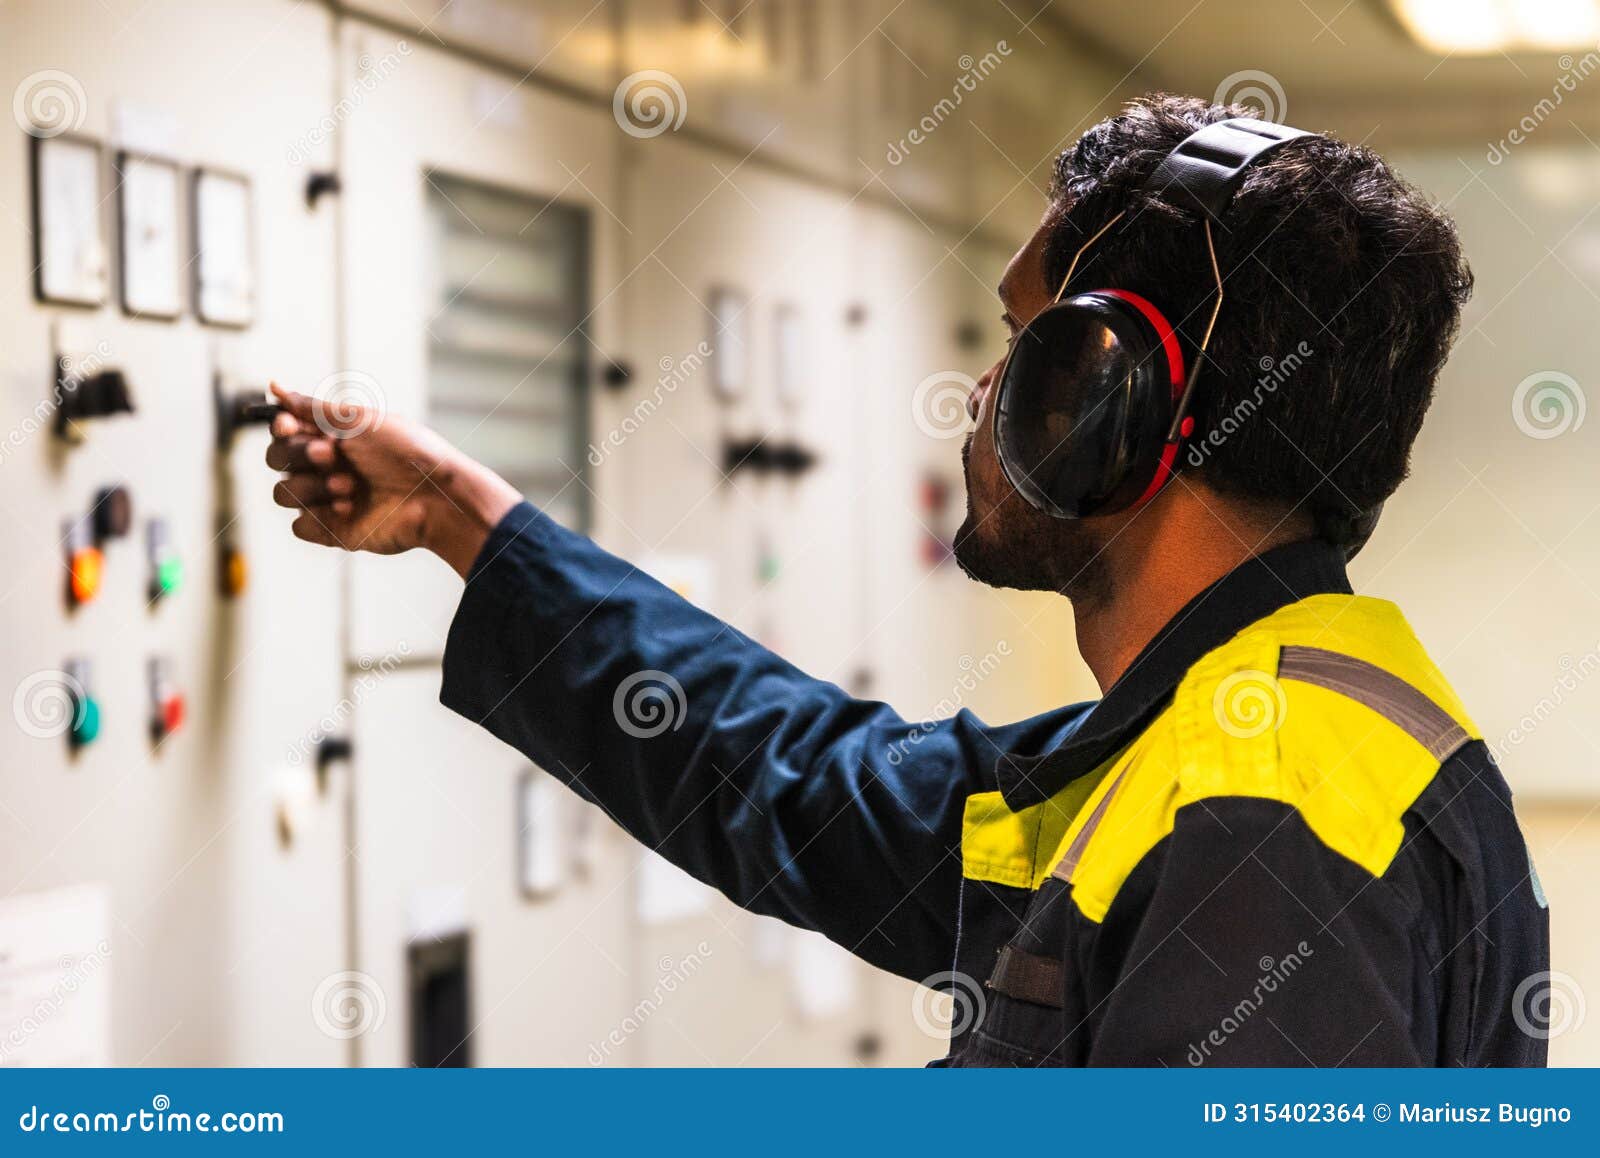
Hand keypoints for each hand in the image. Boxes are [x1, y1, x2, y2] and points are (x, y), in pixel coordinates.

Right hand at [265, 383, 520, 577]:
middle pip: (276, 459)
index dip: (281, 428)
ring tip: (350, 487)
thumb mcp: (359, 420)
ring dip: (312, 487)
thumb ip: (313, 408)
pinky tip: (348, 510)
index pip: (283, 431)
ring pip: (284, 493)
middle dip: (299, 455)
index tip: (291, 426)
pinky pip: (300, 526)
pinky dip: (318, 517)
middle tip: (332, 455)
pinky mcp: (333, 531)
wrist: (435, 495)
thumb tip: (274, 387)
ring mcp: (327, 500)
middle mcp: (325, 467)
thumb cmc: (405, 452)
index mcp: (331, 437)